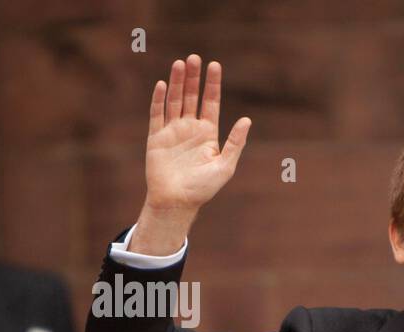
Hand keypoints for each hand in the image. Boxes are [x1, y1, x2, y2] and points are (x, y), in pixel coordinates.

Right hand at [143, 54, 250, 215]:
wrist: (177, 202)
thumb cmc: (203, 188)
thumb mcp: (225, 166)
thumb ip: (235, 143)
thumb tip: (246, 120)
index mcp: (208, 134)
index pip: (211, 103)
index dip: (213, 85)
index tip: (214, 65)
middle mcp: (190, 129)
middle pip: (192, 97)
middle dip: (194, 78)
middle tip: (194, 57)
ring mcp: (173, 131)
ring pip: (175, 101)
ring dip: (178, 83)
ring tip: (180, 63)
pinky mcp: (157, 137)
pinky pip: (157, 114)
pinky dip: (159, 99)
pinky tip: (163, 85)